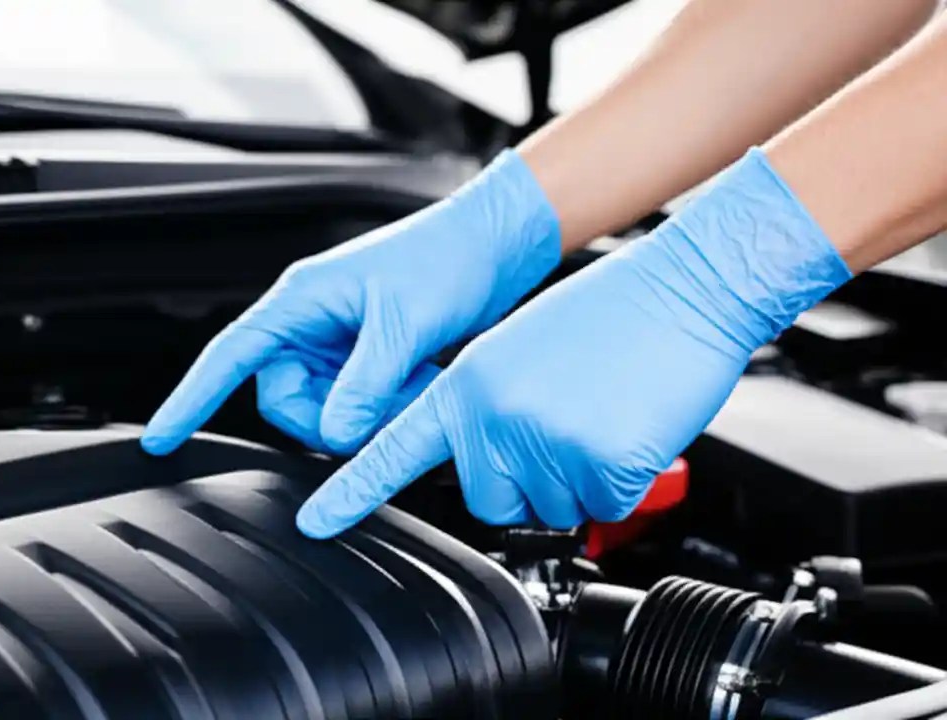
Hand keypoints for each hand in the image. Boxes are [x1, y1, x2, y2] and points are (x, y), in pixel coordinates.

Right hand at [141, 150, 561, 455]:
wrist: (500, 243)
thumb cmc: (448, 256)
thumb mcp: (403, 325)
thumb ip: (363, 385)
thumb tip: (334, 433)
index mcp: (301, 300)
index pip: (228, 357)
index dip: (190, 400)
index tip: (163, 440)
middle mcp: (312, 323)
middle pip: (284, 400)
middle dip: (330, 417)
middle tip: (381, 406)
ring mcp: (341, 344)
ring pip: (326, 410)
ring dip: (368, 414)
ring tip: (414, 384)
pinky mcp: (371, 359)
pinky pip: (360, 406)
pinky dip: (389, 406)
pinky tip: (421, 381)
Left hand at [296, 148, 852, 535]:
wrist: (686, 289)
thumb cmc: (611, 315)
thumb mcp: (518, 351)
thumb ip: (484, 405)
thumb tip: (480, 457)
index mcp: (467, 382)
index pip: (394, 449)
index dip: (352, 491)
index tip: (315, 521)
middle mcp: (494, 414)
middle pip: (490, 500)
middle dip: (528, 480)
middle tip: (565, 422)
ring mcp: (544, 442)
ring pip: (551, 508)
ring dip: (578, 478)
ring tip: (599, 413)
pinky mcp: (598, 464)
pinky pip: (603, 507)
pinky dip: (622, 482)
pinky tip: (628, 430)